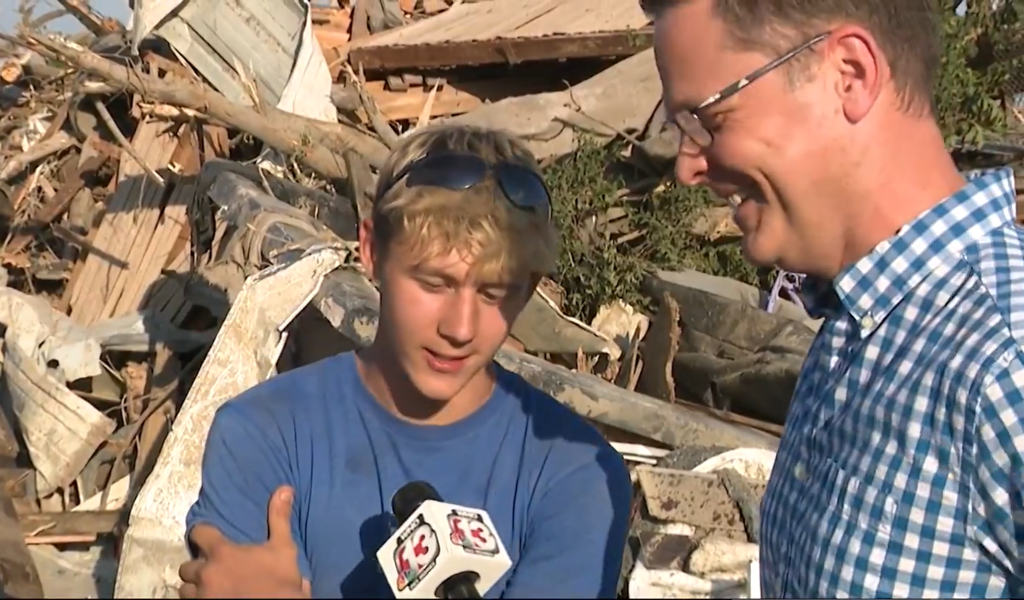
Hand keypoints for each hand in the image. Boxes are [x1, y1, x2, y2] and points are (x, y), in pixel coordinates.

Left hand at [178, 485, 310, 598]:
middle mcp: (206, 573)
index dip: (203, 534)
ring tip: (208, 588)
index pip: (199, 533)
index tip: (208, 538)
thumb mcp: (283, 548)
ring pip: (185, 589)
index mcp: (223, 553)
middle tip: (212, 570)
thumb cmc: (280, 582)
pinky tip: (211, 599)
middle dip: (198, 567)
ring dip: (194, 587)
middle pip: (187, 566)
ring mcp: (202, 595)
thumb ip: (279, 518)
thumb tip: (285, 489)